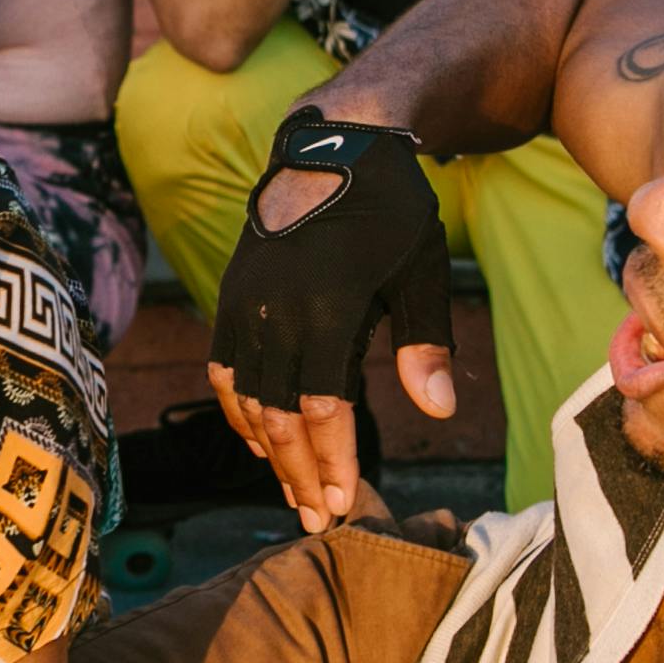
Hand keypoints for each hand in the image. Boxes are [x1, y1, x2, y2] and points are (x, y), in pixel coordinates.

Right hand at [207, 110, 462, 532]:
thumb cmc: (390, 208)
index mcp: (328, 303)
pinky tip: (260, 439)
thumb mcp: (422, 268)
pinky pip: (224, 369)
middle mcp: (276, 308)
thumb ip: (426, 342)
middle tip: (318, 519)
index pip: (322, 406)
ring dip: (268, 452)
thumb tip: (439, 410)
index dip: (334, 460)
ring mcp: (245, 301)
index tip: (345, 502)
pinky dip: (239, 411)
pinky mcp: (231, 295)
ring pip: (246, 398)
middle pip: (279, 415)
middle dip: (299, 473)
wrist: (332, 143)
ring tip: (292, 491)